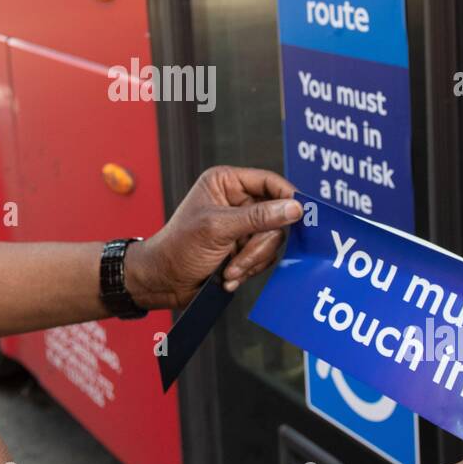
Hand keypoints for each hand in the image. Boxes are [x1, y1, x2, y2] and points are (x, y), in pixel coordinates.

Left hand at [124, 166, 302, 309]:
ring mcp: (242, 225)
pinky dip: (249, 269)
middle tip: (239, 258)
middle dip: (257, 244)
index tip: (299, 216)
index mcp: (226, 182)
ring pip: (272, 240)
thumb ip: (258, 217)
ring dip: (252, 260)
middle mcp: (237, 200)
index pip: (269, 182)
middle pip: (275, 216)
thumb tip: (295, 207)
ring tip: (229, 271)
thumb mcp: (218, 228)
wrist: (163, 281)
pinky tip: (229, 276)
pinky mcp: (244, 247)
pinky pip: (264, 256)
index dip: (286, 198)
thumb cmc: (178, 247)